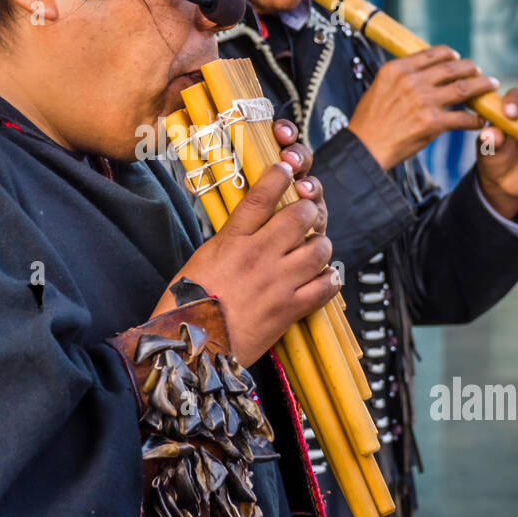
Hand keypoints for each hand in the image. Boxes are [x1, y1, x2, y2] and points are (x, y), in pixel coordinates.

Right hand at [153, 121, 337, 366]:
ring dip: (321, 246)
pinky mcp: (289, 310)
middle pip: (300, 216)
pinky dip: (330, 280)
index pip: (262, 195)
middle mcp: (258, 255)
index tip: (287, 169)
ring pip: (320, 248)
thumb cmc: (187, 304)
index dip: (280, 176)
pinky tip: (324, 278)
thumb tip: (249, 227)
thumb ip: (229, 240)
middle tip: (307, 218)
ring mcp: (276, 282)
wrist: (190, 348)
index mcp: (232, 240)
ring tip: (314, 251)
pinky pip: (326, 287)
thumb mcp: (201, 259)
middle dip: (309, 212)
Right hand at [347, 47, 499, 170]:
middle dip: (471, 68)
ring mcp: (424, 101)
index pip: (433, 53)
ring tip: (491, 86)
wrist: (364, 148)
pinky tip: (479, 121)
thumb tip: (421, 72)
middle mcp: (412, 81)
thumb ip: (400, 77)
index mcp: (397, 69)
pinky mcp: (432, 123)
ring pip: (463, 87)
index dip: (450, 55)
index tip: (458, 58)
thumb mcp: (378, 87)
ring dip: (481, 86)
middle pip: (452, 67)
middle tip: (479, 73)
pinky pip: (462, 118)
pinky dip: (474, 119)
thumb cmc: (369, 122)